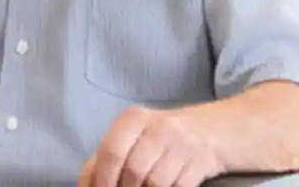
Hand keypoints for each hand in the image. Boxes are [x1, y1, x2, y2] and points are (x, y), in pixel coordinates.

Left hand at [78, 106, 224, 186]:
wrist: (214, 130)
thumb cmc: (163, 137)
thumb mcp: (136, 135)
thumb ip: (108, 156)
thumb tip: (84, 184)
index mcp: (134, 119)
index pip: (111, 151)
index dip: (101, 179)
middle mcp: (158, 127)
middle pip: (133, 170)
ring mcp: (183, 144)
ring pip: (155, 183)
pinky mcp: (202, 162)